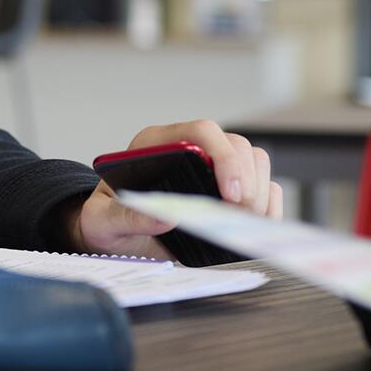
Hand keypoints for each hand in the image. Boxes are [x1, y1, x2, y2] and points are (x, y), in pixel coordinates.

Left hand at [70, 119, 283, 257]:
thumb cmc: (105, 223)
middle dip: (247, 182)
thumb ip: (127, 218)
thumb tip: (167, 218)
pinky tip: (253, 227)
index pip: (201, 131)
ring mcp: (212, 168)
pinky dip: (267, 206)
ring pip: (255, 161)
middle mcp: (188, 149)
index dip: (223, 157)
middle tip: (238, 217)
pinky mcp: (228, 190)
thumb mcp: (103, 222)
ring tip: (242, 223)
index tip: (229, 195)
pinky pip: (265, 187)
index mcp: (156, 145)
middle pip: (236, 145)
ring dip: (259, 193)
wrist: (114, 238)